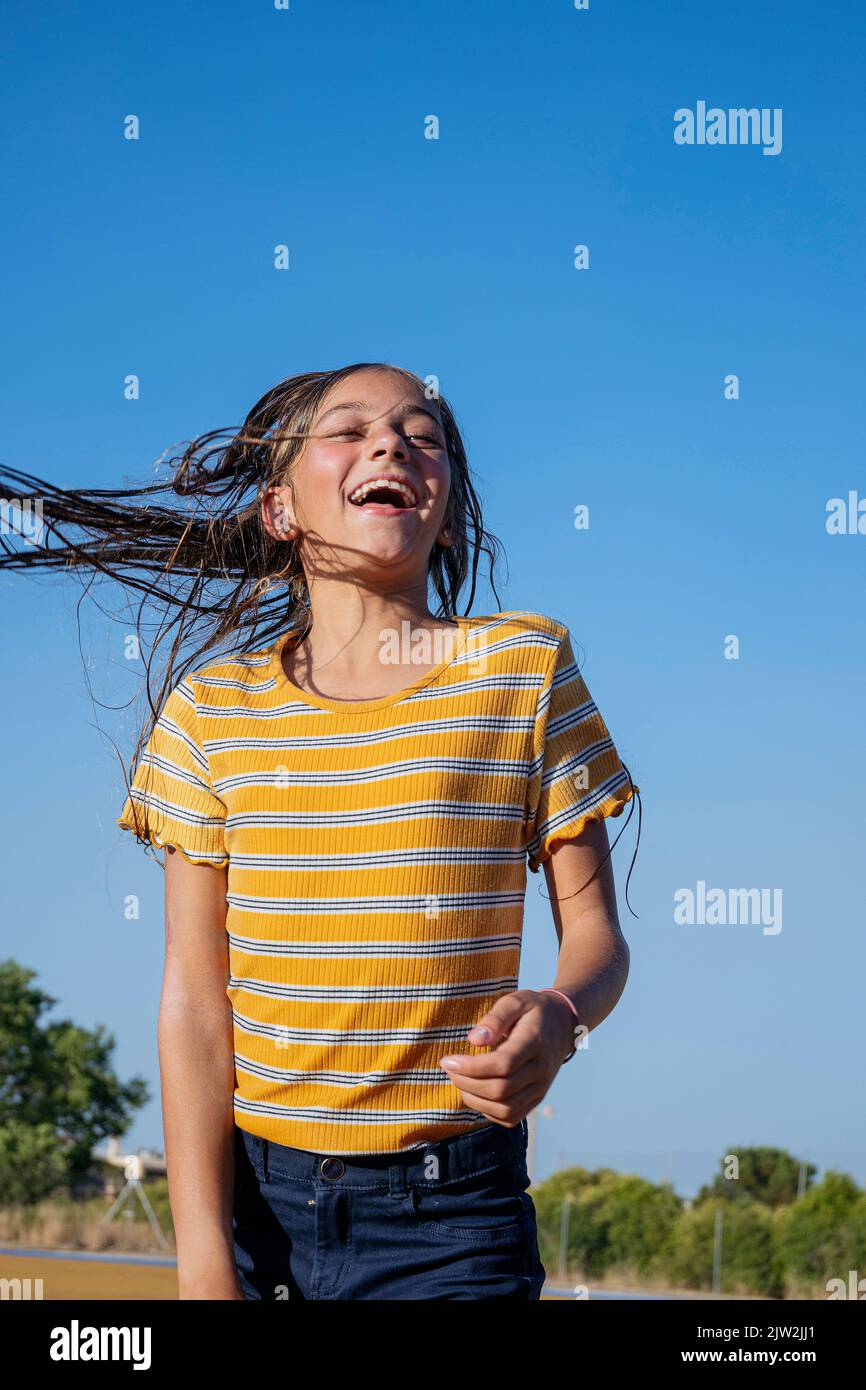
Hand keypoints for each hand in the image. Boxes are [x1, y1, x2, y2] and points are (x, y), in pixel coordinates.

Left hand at [438, 989, 577, 1126]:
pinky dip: (488, 1111)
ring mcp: (541, 1088)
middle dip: (467, 1083)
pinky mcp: (537, 1099)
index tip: (448, 1060)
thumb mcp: (515, 1001)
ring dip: (474, 1099)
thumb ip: (495, 1018)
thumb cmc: (533, 1010)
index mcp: (535, 1042)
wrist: (563, 1024)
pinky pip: (510, 1117)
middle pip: (501, 1090)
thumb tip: (474, 1040)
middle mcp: (541, 1070)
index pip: (503, 1064)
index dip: (471, 1067)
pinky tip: (474, 1093)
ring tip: (458, 1080)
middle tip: (448, 1068)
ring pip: (505, 1109)